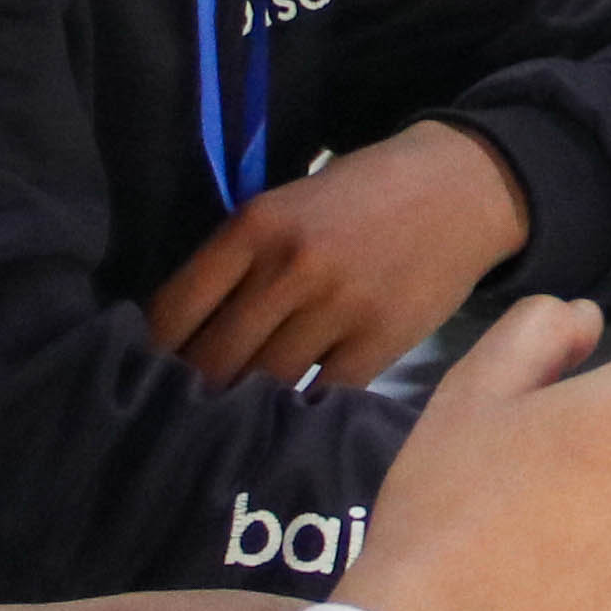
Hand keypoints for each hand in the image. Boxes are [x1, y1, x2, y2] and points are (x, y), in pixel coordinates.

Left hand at [146, 121, 529, 392]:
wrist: (461, 187)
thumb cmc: (362, 195)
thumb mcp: (287, 203)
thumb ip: (241, 260)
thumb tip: (188, 334)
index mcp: (255, 226)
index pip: (177, 310)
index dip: (155, 354)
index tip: (149, 375)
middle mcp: (290, 267)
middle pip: (216, 359)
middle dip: (196, 391)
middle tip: (184, 413)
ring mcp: (339, 306)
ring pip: (267, 383)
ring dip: (247, 407)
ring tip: (233, 423)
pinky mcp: (382, 339)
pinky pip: (325, 394)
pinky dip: (304, 408)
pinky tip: (293, 416)